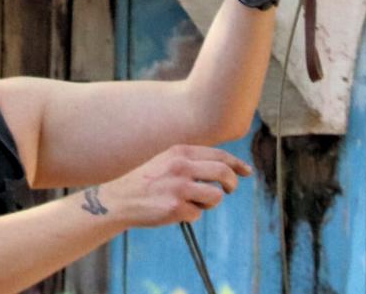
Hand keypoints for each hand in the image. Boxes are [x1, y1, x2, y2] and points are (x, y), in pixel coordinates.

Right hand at [95, 145, 252, 226]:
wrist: (118, 199)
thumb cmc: (147, 180)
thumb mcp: (168, 160)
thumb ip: (193, 161)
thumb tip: (226, 168)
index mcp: (181, 152)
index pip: (219, 155)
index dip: (236, 164)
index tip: (247, 172)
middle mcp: (182, 167)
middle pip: (224, 173)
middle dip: (231, 184)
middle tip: (228, 190)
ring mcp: (179, 188)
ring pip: (215, 196)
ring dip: (209, 202)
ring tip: (192, 202)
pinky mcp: (175, 208)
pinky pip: (197, 213)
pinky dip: (190, 214)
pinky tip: (174, 210)